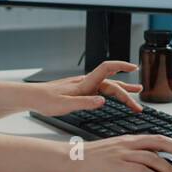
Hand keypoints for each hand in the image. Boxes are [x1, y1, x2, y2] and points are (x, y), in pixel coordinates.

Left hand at [29, 60, 144, 115]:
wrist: (32, 98)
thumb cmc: (45, 100)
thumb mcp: (65, 105)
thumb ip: (85, 103)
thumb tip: (103, 100)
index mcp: (84, 83)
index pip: (106, 69)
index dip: (121, 66)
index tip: (134, 67)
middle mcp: (85, 82)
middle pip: (111, 83)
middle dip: (127, 90)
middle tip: (139, 100)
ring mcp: (83, 86)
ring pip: (107, 86)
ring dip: (122, 91)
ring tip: (136, 92)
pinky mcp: (79, 91)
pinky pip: (100, 90)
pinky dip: (110, 93)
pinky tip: (112, 96)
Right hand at [82, 135, 171, 171]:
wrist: (72, 159)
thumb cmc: (90, 158)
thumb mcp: (113, 153)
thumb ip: (130, 156)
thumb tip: (148, 166)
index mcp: (128, 139)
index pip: (156, 138)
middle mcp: (127, 143)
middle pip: (159, 142)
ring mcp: (123, 154)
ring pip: (153, 157)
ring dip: (169, 167)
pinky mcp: (118, 165)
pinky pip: (142, 170)